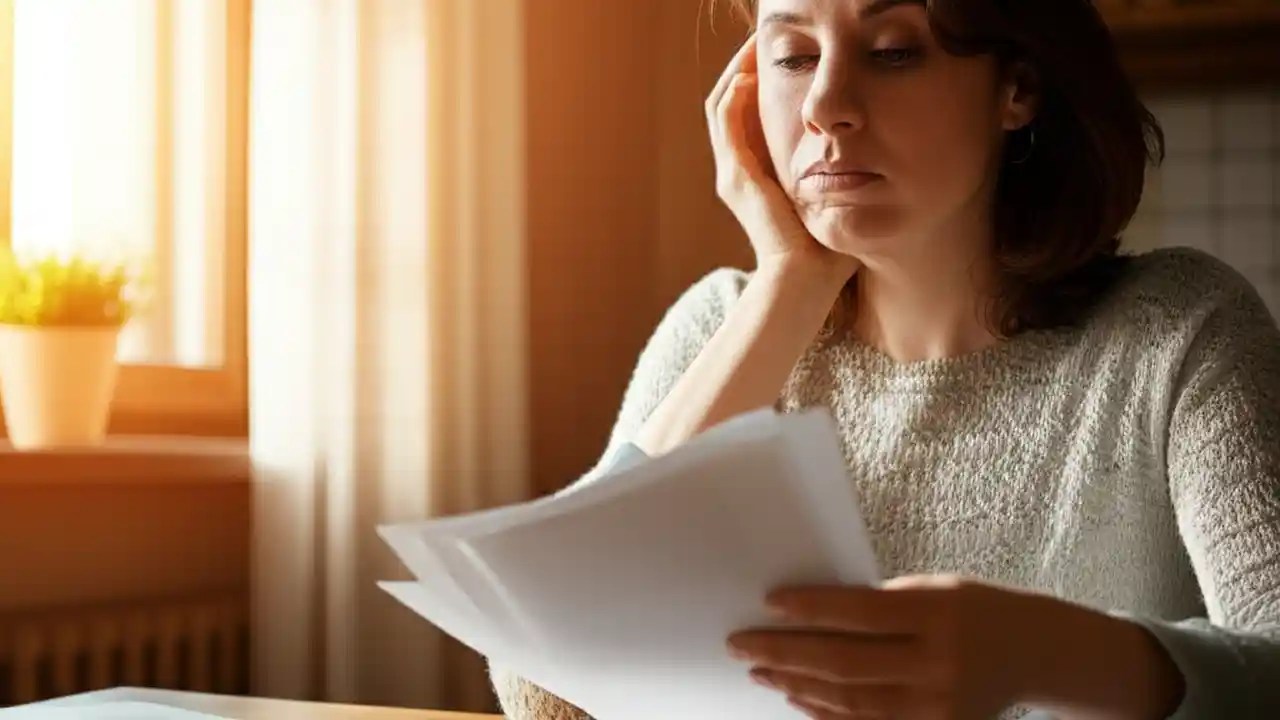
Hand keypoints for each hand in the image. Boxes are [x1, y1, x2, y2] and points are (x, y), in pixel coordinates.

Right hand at [706, 35, 858, 280]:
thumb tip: (874, 150)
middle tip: (765, 39)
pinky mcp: (736, 176)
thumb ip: (843, 173)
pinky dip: (734, 94)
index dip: (762, 80)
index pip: (751, 114)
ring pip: (722, 105)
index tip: (787, 54)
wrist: (807, 279)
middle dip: (746, 66)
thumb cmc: (829, 249)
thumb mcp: (835, 197)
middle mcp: (739, 171)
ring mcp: (733, 173)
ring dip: (737, 70)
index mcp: (760, 176)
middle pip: (731, 103)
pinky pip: (725, 122)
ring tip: (756, 46)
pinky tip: (751, 72)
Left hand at [727, 575, 1032, 719]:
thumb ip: (880, 604)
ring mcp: (938, 706)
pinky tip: (795, 696)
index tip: (769, 602)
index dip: (813, 609)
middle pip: (848, 663)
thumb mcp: (933, 588)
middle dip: (787, 654)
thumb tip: (810, 613)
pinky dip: (827, 713)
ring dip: (797, 685)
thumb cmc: (971, 608)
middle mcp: (939, 664)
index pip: (863, 613)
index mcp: (939, 613)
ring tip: (760, 670)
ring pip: (853, 702)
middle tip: (741, 644)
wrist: (1033, 651)